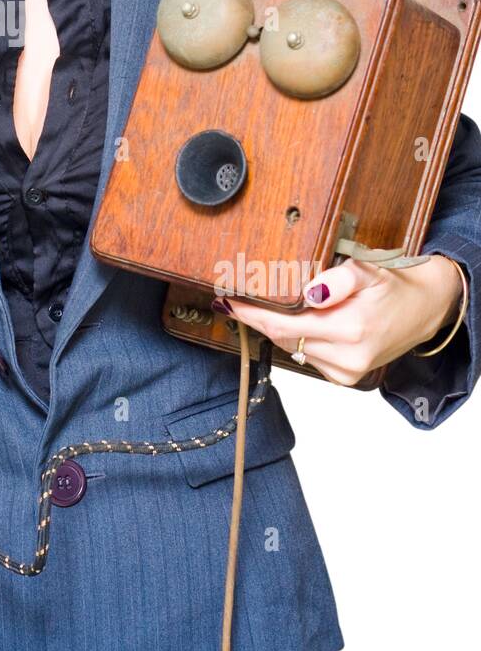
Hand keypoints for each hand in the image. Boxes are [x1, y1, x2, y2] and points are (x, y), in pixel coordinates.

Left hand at [219, 255, 464, 385]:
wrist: (423, 311)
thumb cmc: (392, 288)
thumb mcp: (369, 272)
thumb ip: (338, 280)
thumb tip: (310, 292)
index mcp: (351, 330)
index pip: (284, 326)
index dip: (252, 315)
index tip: (228, 302)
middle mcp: (348, 358)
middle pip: (282, 339)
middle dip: (257, 319)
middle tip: (233, 299)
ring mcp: (346, 372)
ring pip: (292, 348)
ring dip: (276, 329)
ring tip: (264, 306)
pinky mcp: (346, 378)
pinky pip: (306, 357)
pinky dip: (297, 339)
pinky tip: (299, 323)